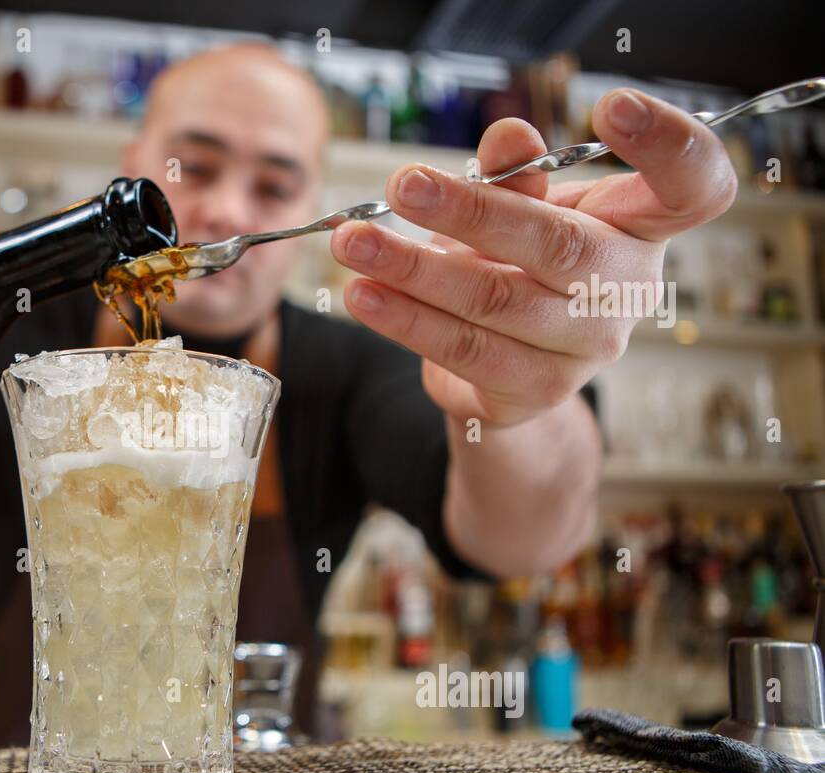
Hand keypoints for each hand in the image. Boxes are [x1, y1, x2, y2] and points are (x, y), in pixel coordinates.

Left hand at [332, 88, 738, 426]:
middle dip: (471, 211)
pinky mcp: (537, 390)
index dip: (667, 144)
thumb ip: (515, 177)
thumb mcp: (523, 211)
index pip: (693, 185)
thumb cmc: (519, 266)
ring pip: (494, 301)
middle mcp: (625, 288)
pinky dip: (405, 320)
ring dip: (413, 269)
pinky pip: (464, 349)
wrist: (508, 373)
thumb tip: (506, 137)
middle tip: (402, 185)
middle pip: (558, 245)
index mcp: (641, 227)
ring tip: (354, 243)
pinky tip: (363, 295)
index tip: (611, 107)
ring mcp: (587, 347)